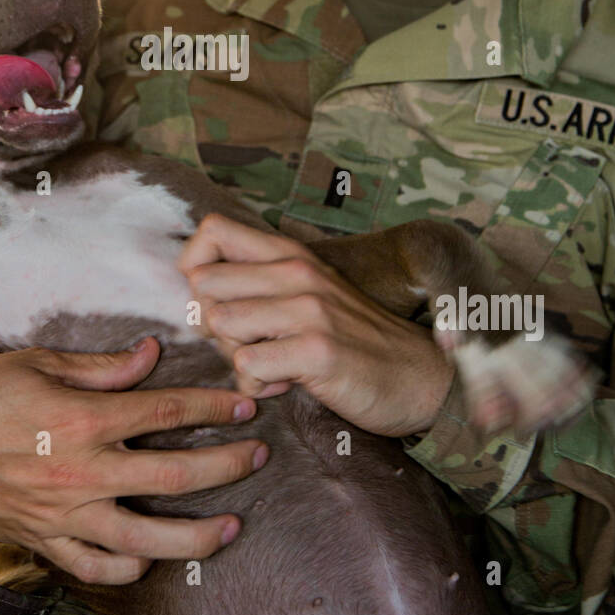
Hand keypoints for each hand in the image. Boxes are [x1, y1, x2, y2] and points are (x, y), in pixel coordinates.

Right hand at [0, 338, 266, 583]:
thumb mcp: (38, 362)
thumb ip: (102, 366)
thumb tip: (152, 355)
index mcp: (83, 419)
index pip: (167, 412)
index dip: (214, 408)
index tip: (245, 404)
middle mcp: (81, 472)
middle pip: (174, 478)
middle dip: (227, 467)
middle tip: (259, 457)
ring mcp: (63, 514)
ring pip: (146, 541)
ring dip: (196, 536)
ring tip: (230, 528)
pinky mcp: (42, 540)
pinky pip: (95, 568)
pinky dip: (128, 571)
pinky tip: (150, 562)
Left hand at [178, 214, 452, 436]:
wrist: (419, 377)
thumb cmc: (354, 340)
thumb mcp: (308, 294)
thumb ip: (259, 283)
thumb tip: (194, 289)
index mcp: (291, 254)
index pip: (211, 229)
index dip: (195, 267)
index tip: (214, 301)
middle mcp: (298, 272)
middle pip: (203, 284)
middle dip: (213, 324)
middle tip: (250, 343)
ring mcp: (309, 309)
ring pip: (220, 324)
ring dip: (235, 356)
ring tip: (272, 365)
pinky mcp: (318, 350)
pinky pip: (247, 366)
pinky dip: (257, 385)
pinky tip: (286, 384)